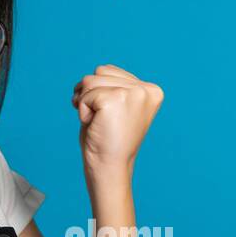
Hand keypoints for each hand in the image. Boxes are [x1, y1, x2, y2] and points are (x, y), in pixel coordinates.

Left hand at [71, 64, 162, 178]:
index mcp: (152, 90)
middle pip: (100, 71)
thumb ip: (117, 85)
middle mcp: (146, 89)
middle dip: (91, 96)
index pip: (110, 71)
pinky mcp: (116, 99)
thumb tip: (101, 69)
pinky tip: (95, 125)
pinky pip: (85, 95)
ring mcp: (133, 93)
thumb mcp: (118, 107)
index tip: (111, 117)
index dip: (99, 92)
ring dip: (86, 102)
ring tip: (99, 122)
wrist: (110, 167)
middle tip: (102, 122)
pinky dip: (83, 111)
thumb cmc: (109, 140)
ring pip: (90, 80)